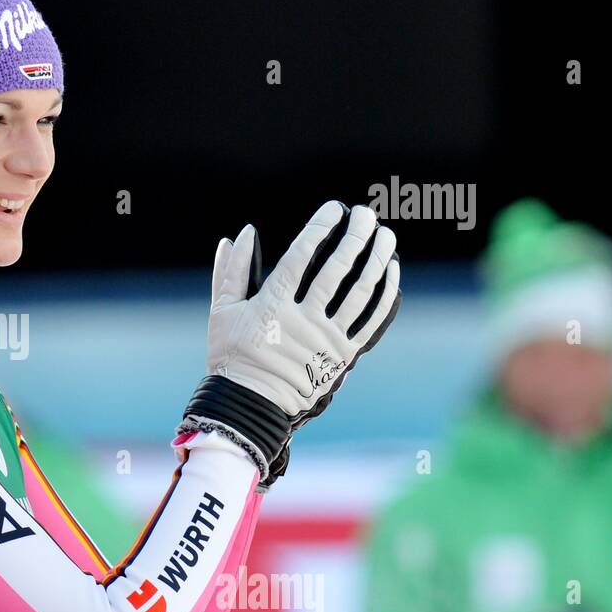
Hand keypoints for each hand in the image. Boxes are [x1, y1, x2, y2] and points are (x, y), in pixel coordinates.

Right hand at [176, 201, 401, 487]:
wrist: (250, 402)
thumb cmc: (232, 353)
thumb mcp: (222, 310)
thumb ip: (231, 270)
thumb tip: (240, 233)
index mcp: (271, 305)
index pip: (302, 256)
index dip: (320, 228)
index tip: (333, 209)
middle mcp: (303, 319)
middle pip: (336, 269)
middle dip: (354, 235)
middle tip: (365, 214)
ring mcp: (326, 338)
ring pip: (359, 292)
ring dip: (376, 259)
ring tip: (386, 235)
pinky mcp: (343, 355)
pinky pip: (370, 320)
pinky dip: (384, 293)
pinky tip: (390, 271)